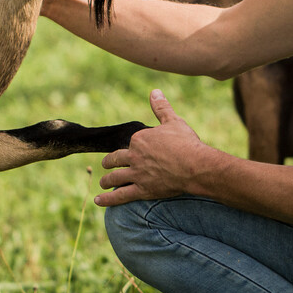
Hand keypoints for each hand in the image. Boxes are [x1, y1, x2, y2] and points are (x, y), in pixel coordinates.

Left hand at [96, 89, 212, 206]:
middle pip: (116, 160)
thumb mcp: (173, 121)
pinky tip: (98, 200)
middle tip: (105, 165)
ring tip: (103, 183)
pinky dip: (108, 199)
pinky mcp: (142, 190)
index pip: (131, 144)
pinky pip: (120, 196)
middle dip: (108, 163)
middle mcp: (134, 156)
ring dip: (106, 181)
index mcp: (140, 139)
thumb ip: (161, 107)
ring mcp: (137, 174)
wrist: (195, 165)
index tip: (132, 152)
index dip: (132, 149)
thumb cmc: (186, 143)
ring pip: (114, 178)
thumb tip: (154, 92)